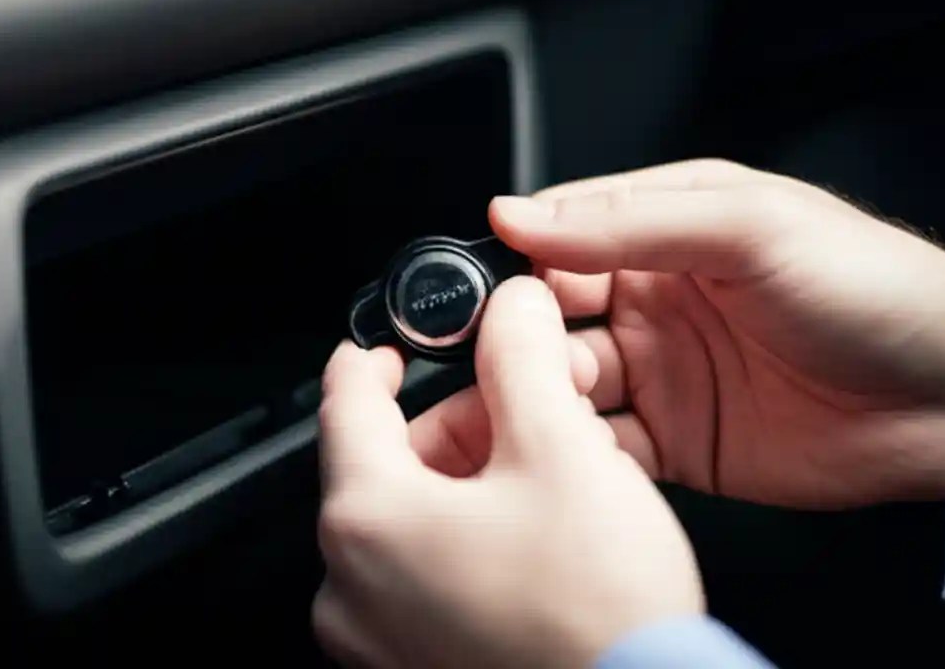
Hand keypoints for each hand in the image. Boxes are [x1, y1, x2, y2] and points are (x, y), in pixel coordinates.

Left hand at [313, 277, 701, 668]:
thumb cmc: (598, 618)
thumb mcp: (562, 452)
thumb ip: (523, 359)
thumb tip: (511, 309)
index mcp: (366, 519)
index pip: (346, 402)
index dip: (373, 356)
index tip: (394, 344)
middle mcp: (351, 586)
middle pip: (389, 465)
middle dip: (462, 427)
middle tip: (528, 415)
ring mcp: (375, 638)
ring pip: (412, 524)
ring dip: (472, 487)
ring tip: (551, 487)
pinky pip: (423, 581)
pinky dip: (467, 545)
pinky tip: (534, 543)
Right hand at [414, 159, 944, 508]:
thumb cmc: (874, 291)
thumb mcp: (747, 229)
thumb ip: (626, 222)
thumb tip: (520, 213)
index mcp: (664, 231)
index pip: (556, 239)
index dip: (509, 266)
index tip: (469, 295)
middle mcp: (652, 301)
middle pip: (545, 319)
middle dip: (505, 342)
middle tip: (484, 365)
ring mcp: (662, 374)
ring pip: (561, 387)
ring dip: (530, 400)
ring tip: (510, 416)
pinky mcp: (677, 442)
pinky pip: (601, 449)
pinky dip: (573, 454)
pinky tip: (562, 455)